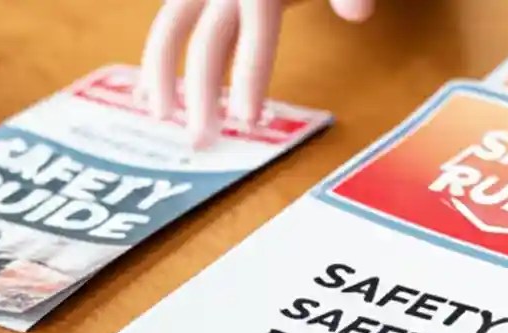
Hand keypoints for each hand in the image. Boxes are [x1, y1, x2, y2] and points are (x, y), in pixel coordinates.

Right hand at [139, 0, 374, 146]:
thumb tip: (357, 15)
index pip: (254, 36)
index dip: (250, 77)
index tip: (249, 119)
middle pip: (205, 44)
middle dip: (201, 96)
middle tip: (203, 142)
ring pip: (171, 30)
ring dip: (160, 75)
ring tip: (158, 116)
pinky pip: (172, 21)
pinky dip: (160, 56)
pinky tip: (150, 88)